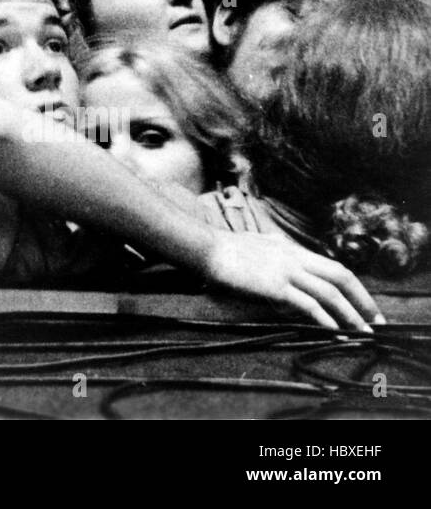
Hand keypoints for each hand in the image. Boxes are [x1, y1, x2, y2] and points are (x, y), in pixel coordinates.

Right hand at [202, 233, 383, 332]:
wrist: (205, 248)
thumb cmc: (225, 251)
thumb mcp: (258, 249)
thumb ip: (276, 258)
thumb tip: (285, 280)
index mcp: (290, 248)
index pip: (331, 266)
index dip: (352, 286)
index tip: (363, 304)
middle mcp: (294, 256)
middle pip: (340, 275)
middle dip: (362, 299)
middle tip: (375, 320)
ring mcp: (285, 270)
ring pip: (329, 292)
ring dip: (350, 314)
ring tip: (363, 333)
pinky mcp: (275, 286)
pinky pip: (308, 304)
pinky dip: (325, 319)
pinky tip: (334, 332)